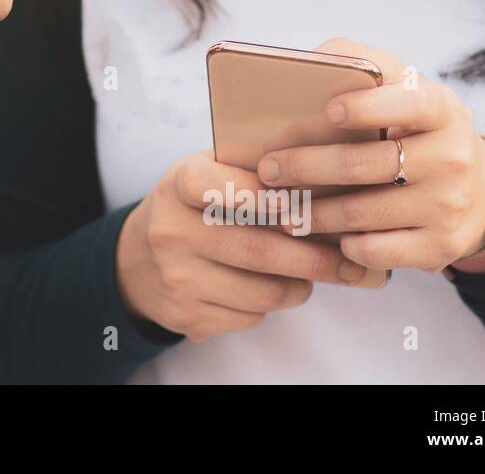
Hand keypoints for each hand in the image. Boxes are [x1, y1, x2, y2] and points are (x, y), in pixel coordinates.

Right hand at [117, 149, 373, 341]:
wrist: (136, 261)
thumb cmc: (189, 207)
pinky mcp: (187, 317)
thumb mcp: (204, 171)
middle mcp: (172, 232)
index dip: (268, 198)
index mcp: (179, 185)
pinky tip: (269, 288)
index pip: (224, 187)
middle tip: (348, 262)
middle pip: (259, 251)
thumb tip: (323, 169)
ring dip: (300, 286)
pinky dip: (271, 305)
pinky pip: (250, 317)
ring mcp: (177, 279)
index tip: (307, 206)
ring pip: (263, 293)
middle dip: (314, 259)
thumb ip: (250, 166)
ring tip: (310, 275)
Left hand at [254, 38, 484, 273]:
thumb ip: (362, 65)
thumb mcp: (403, 90)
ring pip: (362, 213)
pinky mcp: (441, 246)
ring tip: (278, 208)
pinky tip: (321, 238)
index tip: (328, 110)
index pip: (410, 103)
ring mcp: (449, 205)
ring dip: (312, 212)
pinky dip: (342, 246)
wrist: (477, 187)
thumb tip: (310, 60)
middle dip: (307, 167)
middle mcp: (451, 157)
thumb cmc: (415, 127)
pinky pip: (376, 250)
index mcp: (441, 109)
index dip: (369, 107)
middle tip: (267, 170)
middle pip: (367, 165)